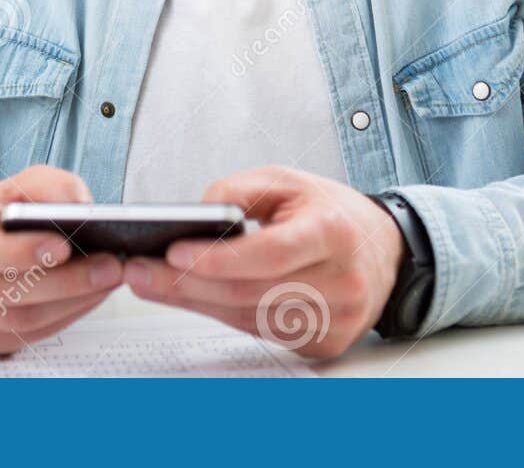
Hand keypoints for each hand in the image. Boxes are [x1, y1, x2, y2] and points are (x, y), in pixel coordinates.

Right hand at [0, 165, 123, 354]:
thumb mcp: (21, 185)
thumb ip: (50, 186)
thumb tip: (80, 206)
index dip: (22, 252)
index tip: (66, 247)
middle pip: (8, 293)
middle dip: (67, 281)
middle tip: (110, 267)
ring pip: (21, 321)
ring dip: (72, 303)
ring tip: (108, 281)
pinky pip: (25, 337)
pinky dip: (62, 318)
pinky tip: (88, 298)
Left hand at [122, 166, 404, 359]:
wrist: (384, 251)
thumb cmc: (330, 211)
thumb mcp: (288, 180)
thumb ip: (238, 192)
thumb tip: (193, 220)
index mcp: (334, 232)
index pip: (271, 253)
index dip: (219, 258)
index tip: (172, 251)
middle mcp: (341, 283)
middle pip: (251, 292)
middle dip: (187, 283)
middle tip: (139, 270)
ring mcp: (336, 320)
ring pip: (248, 317)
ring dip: (193, 301)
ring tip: (150, 281)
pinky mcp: (324, 343)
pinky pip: (259, 331)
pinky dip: (221, 312)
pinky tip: (189, 296)